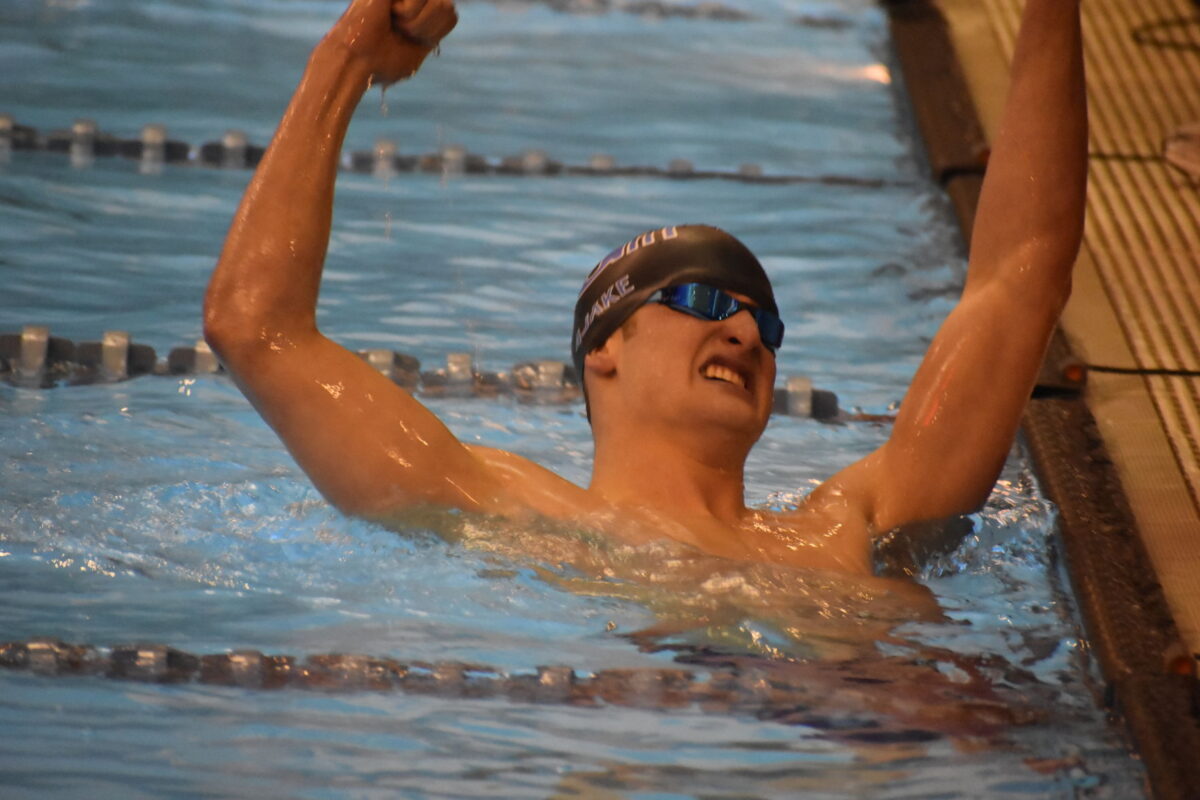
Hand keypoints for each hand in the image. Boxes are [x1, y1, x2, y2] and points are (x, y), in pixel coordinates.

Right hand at [326, 0, 456, 84]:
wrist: (358, 61)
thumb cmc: (384, 62)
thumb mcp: (422, 47)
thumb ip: (438, 25)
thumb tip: (449, 4)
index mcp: (421, 12)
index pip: (451, 14)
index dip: (436, 32)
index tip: (414, 41)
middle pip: (448, 5)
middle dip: (427, 28)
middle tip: (401, 32)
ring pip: (439, 0)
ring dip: (418, 22)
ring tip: (395, 23)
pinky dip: (410, 12)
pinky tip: (389, 13)